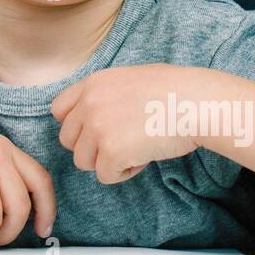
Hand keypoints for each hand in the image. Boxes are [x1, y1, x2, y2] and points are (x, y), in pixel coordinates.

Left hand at [50, 64, 203, 183]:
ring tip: (135, 150)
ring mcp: (98, 128)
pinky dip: (124, 173)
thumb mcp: (130, 79)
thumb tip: (94, 116)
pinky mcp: (111, 152)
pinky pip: (105, 176)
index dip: (77, 125)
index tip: (98, 130)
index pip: (59, 110)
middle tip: (121, 143)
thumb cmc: (174, 90)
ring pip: (83, 161)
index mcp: (92, 83)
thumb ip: (105, 94)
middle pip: (68, 140)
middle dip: (91, 147)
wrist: (196, 103)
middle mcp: (89, 104)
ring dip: (106, 162)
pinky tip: (143, 158)